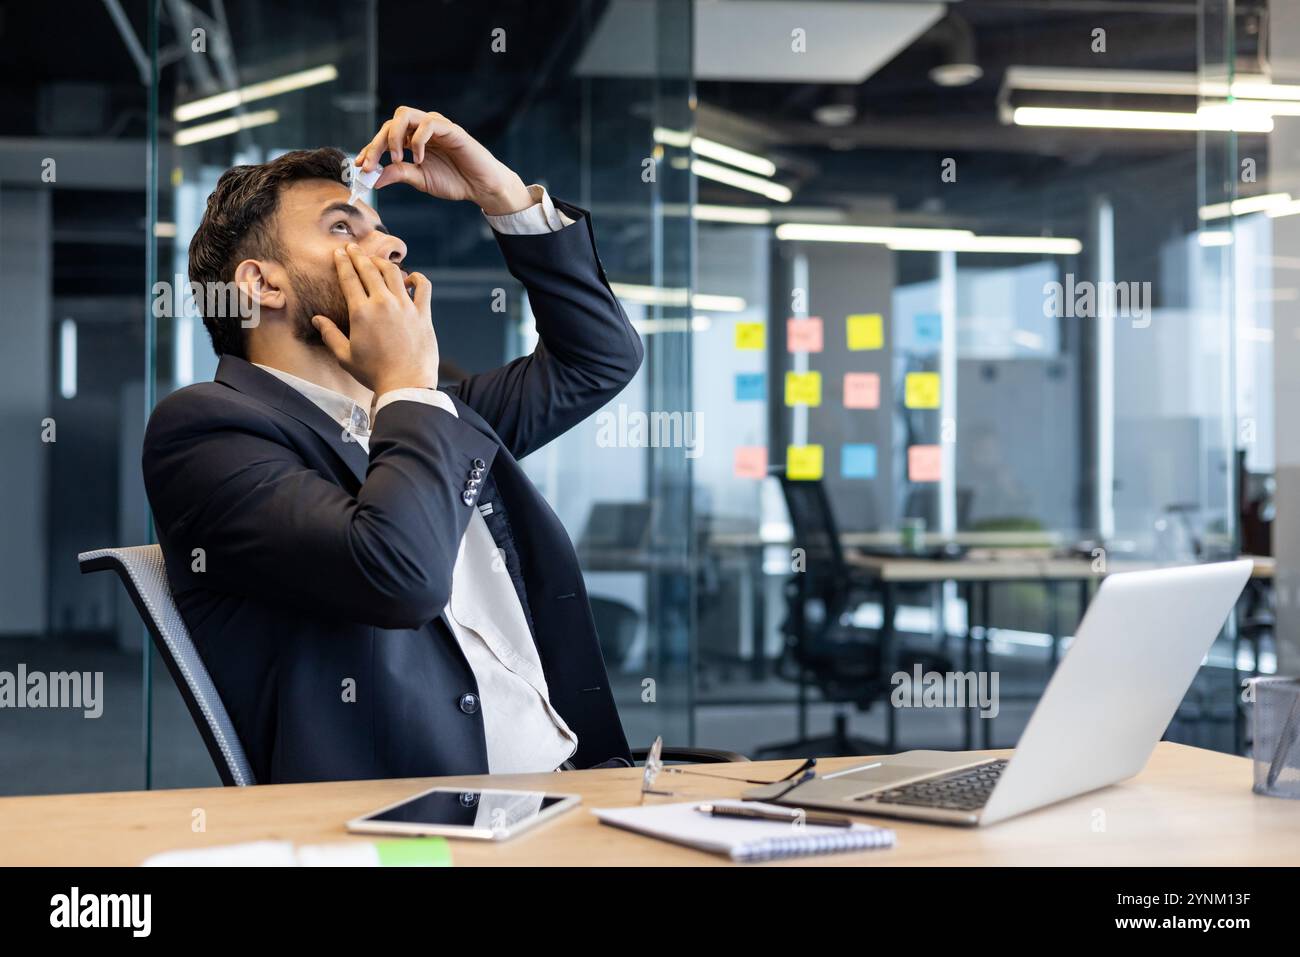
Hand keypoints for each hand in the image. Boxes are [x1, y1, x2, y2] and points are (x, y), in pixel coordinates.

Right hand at [312, 244, 439, 396]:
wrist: (406, 384)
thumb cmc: (374, 373)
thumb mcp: (345, 356)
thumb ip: (330, 335)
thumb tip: (317, 320)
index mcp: (361, 312)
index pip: (349, 278)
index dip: (343, 262)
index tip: (339, 253)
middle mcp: (383, 303)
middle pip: (369, 270)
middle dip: (358, 256)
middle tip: (352, 249)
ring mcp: (405, 306)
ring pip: (394, 273)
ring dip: (383, 263)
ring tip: (376, 261)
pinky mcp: (423, 313)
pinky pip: (423, 287)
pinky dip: (417, 278)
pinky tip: (411, 277)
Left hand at [356, 106, 532, 214]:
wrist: (481, 187)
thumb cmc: (454, 181)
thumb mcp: (420, 180)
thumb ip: (398, 174)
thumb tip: (373, 177)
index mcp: (413, 140)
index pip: (385, 136)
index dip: (370, 149)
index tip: (360, 166)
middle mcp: (422, 129)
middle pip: (390, 123)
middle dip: (376, 144)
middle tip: (370, 165)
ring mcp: (436, 126)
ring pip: (404, 115)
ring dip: (394, 137)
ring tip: (396, 159)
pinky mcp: (450, 129)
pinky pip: (428, 124)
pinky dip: (418, 141)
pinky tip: (420, 158)